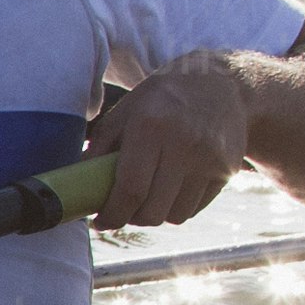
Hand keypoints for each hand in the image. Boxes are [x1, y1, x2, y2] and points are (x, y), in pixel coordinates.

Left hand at [88, 58, 252, 228]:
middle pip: (153, 210)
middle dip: (131, 218)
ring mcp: (210, 159)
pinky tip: (169, 191)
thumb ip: (99, 147)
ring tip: (146, 198)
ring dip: (155, 215)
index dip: (112, 214)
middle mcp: (185, 145)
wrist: (220, 83)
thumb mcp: (125, 112)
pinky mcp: (227, 170)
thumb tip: (77, 185)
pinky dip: (177, 208)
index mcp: (151, 127)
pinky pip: (195, 209)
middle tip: (122, 210)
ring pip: (175, 216)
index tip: (101, 222)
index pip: (130, 189)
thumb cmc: (161, 100)